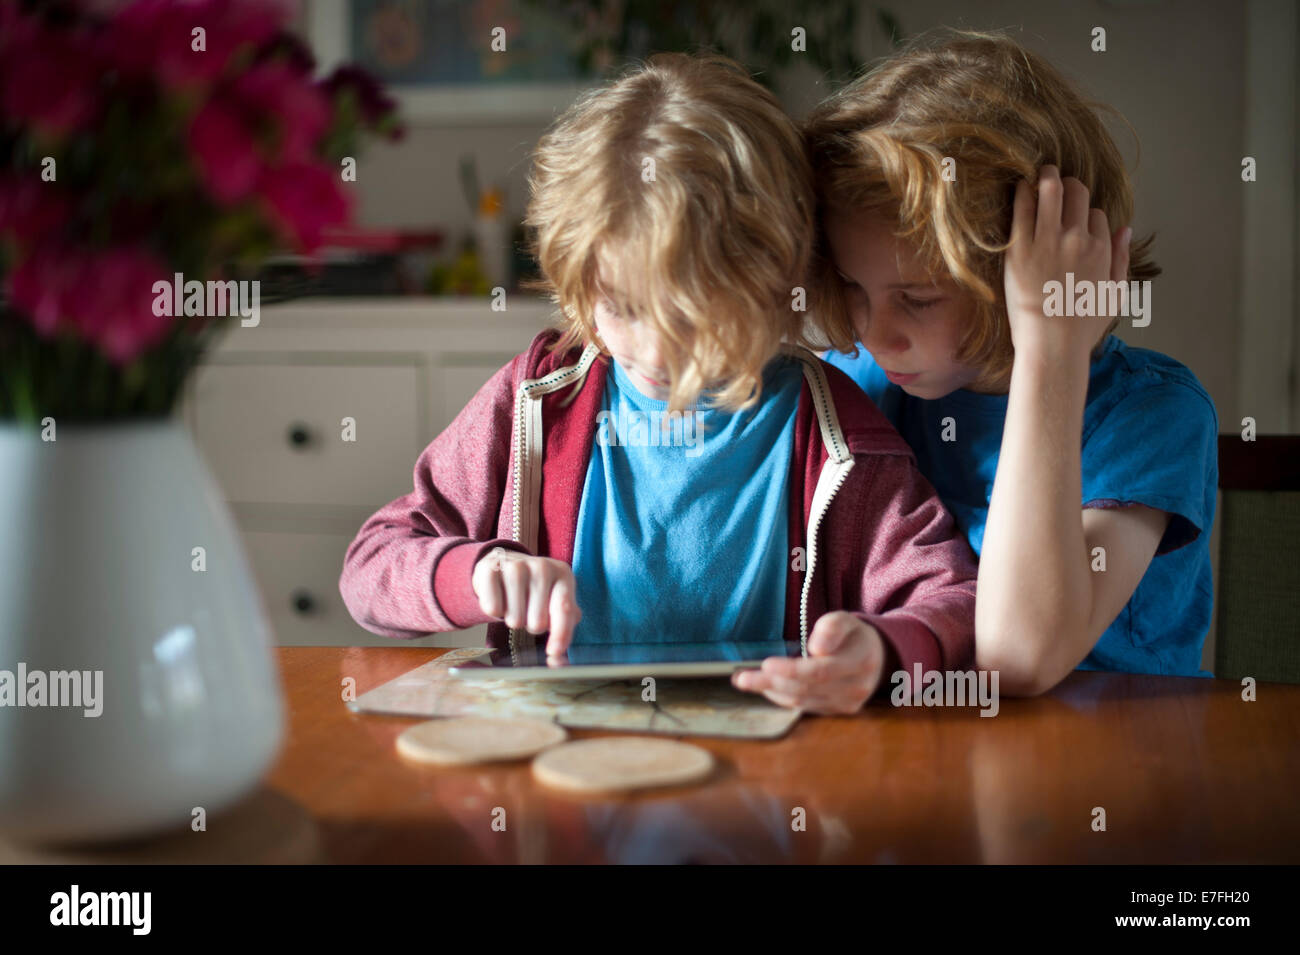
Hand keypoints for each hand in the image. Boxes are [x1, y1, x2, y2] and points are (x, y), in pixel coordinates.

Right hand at [471, 547, 581, 650]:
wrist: (504, 565)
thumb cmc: (533, 588)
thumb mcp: (556, 598)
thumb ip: (566, 621)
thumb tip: (560, 648)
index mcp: (563, 574)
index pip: (564, 609)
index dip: (560, 634)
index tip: (554, 651)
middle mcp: (542, 567)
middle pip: (537, 621)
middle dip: (531, 624)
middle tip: (528, 609)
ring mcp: (516, 566)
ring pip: (515, 619)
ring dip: (513, 618)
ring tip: (514, 602)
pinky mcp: (490, 569)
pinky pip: (493, 609)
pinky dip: (494, 610)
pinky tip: (499, 596)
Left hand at [730, 612, 884, 714]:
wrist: (878, 658)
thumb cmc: (854, 635)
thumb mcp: (846, 620)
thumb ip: (831, 628)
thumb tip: (816, 647)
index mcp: (859, 663)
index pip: (820, 671)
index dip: (791, 670)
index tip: (766, 664)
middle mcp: (854, 689)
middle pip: (805, 689)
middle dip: (770, 683)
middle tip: (741, 677)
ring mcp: (846, 704)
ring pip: (802, 701)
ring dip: (771, 692)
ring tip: (745, 681)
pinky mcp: (837, 712)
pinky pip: (804, 707)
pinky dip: (782, 698)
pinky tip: (766, 688)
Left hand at [1003, 165, 1131, 363]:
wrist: (1050, 345)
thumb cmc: (1081, 327)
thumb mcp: (1114, 295)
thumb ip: (1121, 258)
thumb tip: (1125, 228)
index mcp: (1101, 249)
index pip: (1098, 215)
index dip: (1087, 216)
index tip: (1076, 220)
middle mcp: (1078, 239)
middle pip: (1078, 194)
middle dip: (1071, 185)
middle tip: (1058, 182)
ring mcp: (1048, 241)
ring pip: (1052, 190)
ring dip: (1047, 176)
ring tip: (1041, 172)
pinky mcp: (1020, 248)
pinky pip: (1023, 208)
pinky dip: (1024, 192)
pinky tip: (1021, 187)